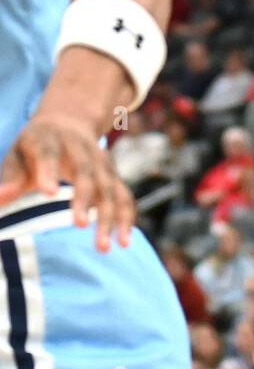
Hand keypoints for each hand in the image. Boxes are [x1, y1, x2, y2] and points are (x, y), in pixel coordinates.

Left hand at [0, 112, 134, 251]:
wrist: (69, 120)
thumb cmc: (35, 147)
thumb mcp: (18, 154)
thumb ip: (11, 177)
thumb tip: (0, 199)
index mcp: (50, 138)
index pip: (49, 153)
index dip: (49, 171)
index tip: (48, 192)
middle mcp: (81, 147)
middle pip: (86, 170)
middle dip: (84, 197)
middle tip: (79, 225)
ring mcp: (101, 160)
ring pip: (109, 186)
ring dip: (109, 215)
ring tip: (104, 247)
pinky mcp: (113, 174)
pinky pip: (123, 195)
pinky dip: (126, 217)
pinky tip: (123, 241)